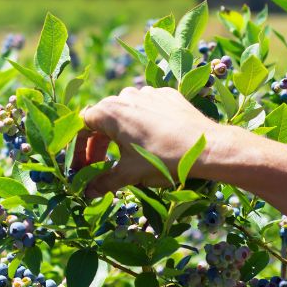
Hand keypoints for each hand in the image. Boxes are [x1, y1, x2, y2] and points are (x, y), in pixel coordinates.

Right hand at [78, 85, 223, 197]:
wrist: (207, 147)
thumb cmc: (164, 159)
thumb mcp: (129, 174)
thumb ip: (104, 182)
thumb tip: (87, 193)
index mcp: (110, 112)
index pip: (82, 126)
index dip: (79, 148)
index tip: (82, 167)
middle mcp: (126, 96)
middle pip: (102, 119)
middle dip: (97, 144)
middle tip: (98, 166)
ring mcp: (148, 93)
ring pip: (124, 112)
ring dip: (119, 133)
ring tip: (125, 154)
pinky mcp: (167, 96)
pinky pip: (146, 108)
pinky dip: (141, 124)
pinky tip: (150, 141)